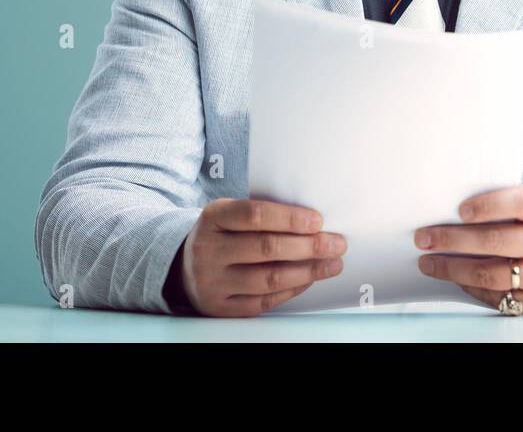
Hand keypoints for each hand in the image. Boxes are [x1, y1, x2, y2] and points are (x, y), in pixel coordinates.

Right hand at [180, 198, 347, 316]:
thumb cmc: (220, 236)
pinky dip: (292, 290)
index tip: (318, 221)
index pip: (255, 214)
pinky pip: (265, 301)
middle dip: (309, 246)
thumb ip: (261, 216)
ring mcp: (213, 281)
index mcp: (212, 217)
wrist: (185, 268)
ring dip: (308, 271)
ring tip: (331, 264)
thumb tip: (312, 223)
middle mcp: (208, 250)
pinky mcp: (222, 307)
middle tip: (336, 244)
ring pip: (269, 278)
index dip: (290, 218)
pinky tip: (309, 279)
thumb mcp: (229, 216)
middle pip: (267, 248)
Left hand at [413, 185, 522, 314]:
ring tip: (428, 262)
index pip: (520, 203)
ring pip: (491, 274)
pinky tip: (455, 278)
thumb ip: (506, 205)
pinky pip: (496, 296)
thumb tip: (450, 208)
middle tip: (424, 238)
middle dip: (453, 239)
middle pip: (496, 241)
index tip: (460, 211)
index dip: (489, 205)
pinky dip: (470, 287)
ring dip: (452, 268)